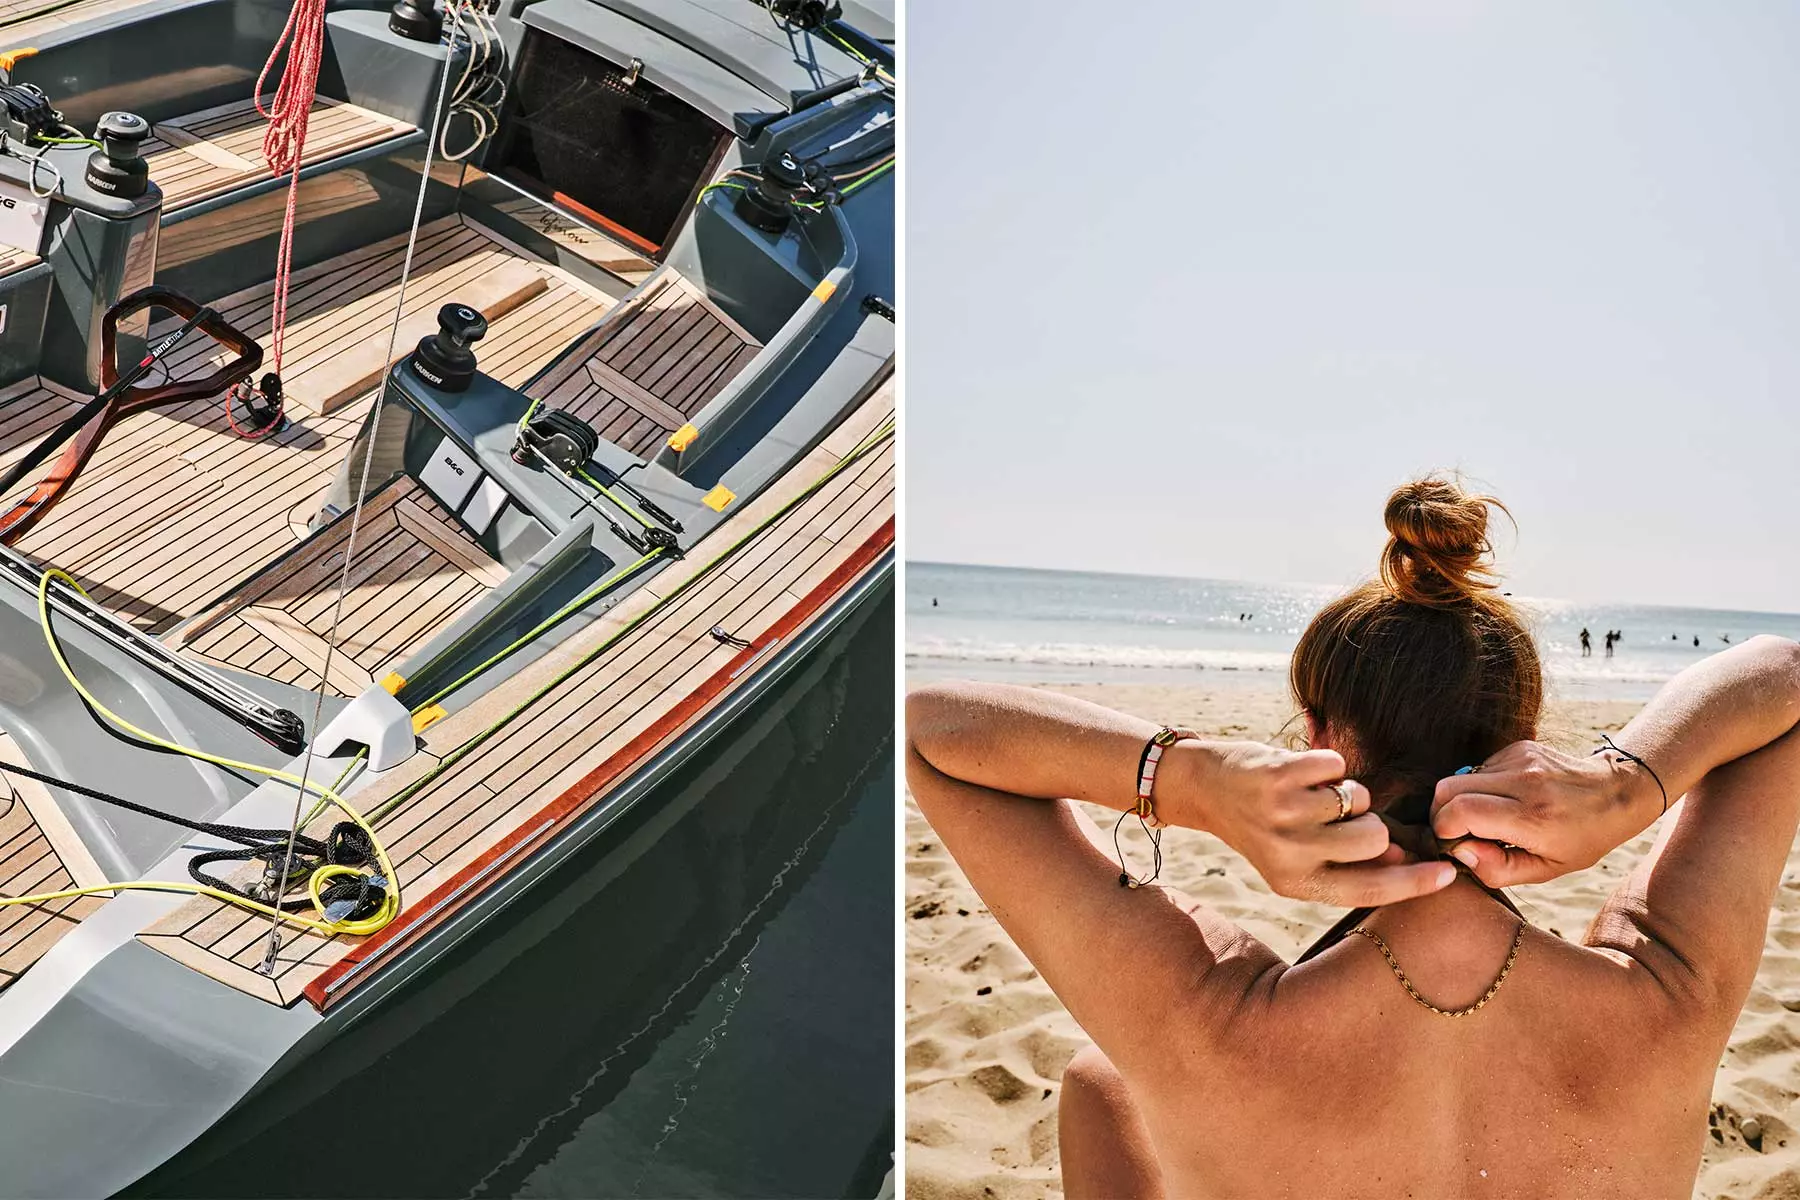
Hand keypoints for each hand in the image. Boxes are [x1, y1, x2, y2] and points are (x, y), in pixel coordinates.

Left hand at [1182, 742, 1457, 906]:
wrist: (1203, 789)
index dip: (1415, 884)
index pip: (1369, 891)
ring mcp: (1281, 815)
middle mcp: (1288, 854)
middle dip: (1371, 822)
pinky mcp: (1276, 776)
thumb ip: (1348, 864)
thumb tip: (1407, 861)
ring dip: (1347, 792)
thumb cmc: (1264, 824)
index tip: (1451, 875)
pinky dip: (1328, 765)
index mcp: (1296, 884)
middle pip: (1376, 838)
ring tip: (1314, 796)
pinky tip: (1300, 774)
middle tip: (1341, 816)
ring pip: (1359, 799)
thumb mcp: (1297, 858)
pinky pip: (1337, 766)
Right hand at [1429, 740, 1661, 885]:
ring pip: (1459, 776)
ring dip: (1461, 799)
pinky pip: (1478, 768)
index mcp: (1532, 818)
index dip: (1444, 829)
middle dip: (1441, 813)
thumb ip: (1497, 869)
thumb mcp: (1547, 870)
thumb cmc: (1583, 839)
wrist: (1618, 793)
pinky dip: (1480, 787)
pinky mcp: (1519, 746)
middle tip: (1458, 832)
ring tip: (1488, 818)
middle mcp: (1524, 782)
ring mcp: (1521, 759)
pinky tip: (1504, 799)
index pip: (1461, 811)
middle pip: (1448, 788)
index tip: (1454, 844)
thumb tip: (1459, 851)